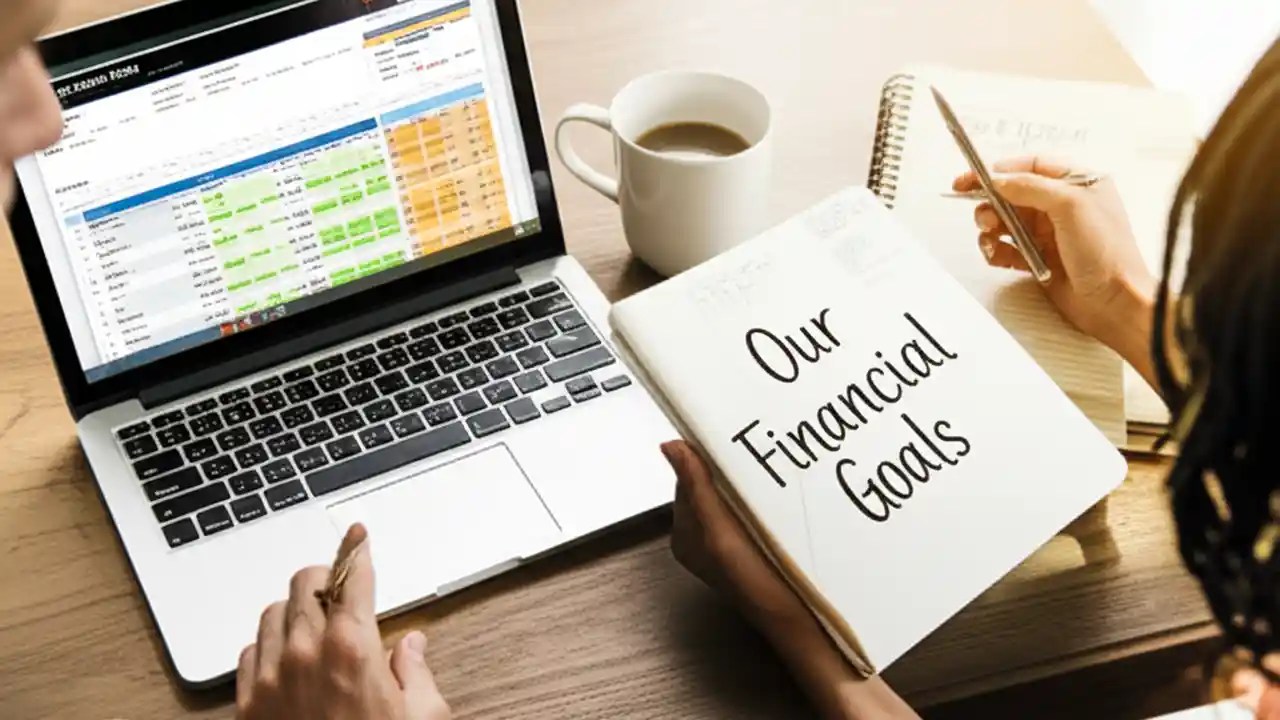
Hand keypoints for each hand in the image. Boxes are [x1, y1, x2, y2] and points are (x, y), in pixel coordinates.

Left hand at [236, 524, 451, 719]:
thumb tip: (411, 646)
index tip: (357, 534)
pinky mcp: (247, 705)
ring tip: (314, 624)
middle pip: (304, 583)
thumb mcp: (424, 719)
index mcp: (354, 649)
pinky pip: (248, 651)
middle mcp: (306, 654)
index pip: (352, 577)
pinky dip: (267, 644)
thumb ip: (417, 673)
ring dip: (294, 609)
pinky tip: (286, 658)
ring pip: (272, 612)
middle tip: (341, 588)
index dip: (356, 549)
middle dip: (324, 577)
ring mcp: (271, 678)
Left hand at [663, 441, 918, 719]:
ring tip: (773, 460)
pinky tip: (782, 488)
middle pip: (712, 482)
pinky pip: (754, 506)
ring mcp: (731, 540)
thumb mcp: (719, 534)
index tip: (730, 428)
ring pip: (735, 493)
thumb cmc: (755, 584)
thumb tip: (670, 446)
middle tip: (758, 441)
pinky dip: (765, 494)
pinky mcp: (756, 543)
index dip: (706, 453)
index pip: (688, 476)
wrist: (801, 622)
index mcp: (685, 532)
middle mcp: (704, 536)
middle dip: (731, 463)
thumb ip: (696, 490)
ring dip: (751, 477)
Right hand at [952, 156, 1155, 355]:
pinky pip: (1006, 248)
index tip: (971, 179)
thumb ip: (1032, 187)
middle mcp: (1062, 206)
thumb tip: (998, 179)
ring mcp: (1050, 233)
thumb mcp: (1071, 206)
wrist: (1113, 303)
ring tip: (990, 237)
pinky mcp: (1039, 258)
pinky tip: (996, 254)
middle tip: (984, 216)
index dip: (1000, 171)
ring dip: (990, 228)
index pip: (1031, 166)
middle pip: (1012, 194)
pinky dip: (995, 250)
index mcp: (1078, 184)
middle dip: (991, 203)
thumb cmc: (1107, 254)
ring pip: (1005, 221)